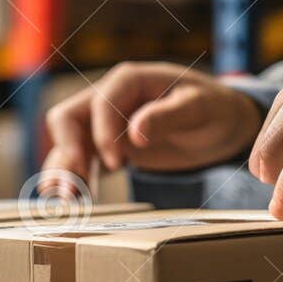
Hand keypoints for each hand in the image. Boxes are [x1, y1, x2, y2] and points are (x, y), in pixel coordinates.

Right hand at [41, 62, 264, 195]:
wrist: (220, 123)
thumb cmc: (212, 108)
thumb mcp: (199, 108)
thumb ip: (167, 116)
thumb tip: (135, 133)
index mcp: (128, 80)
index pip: (99, 104)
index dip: (102, 134)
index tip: (118, 164)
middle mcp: (108, 99)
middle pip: (67, 120)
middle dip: (66, 153)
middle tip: (72, 187)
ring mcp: (103, 124)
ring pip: (67, 144)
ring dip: (62, 171)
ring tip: (65, 201)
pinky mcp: (107, 148)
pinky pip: (79, 161)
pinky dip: (74, 180)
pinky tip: (75, 201)